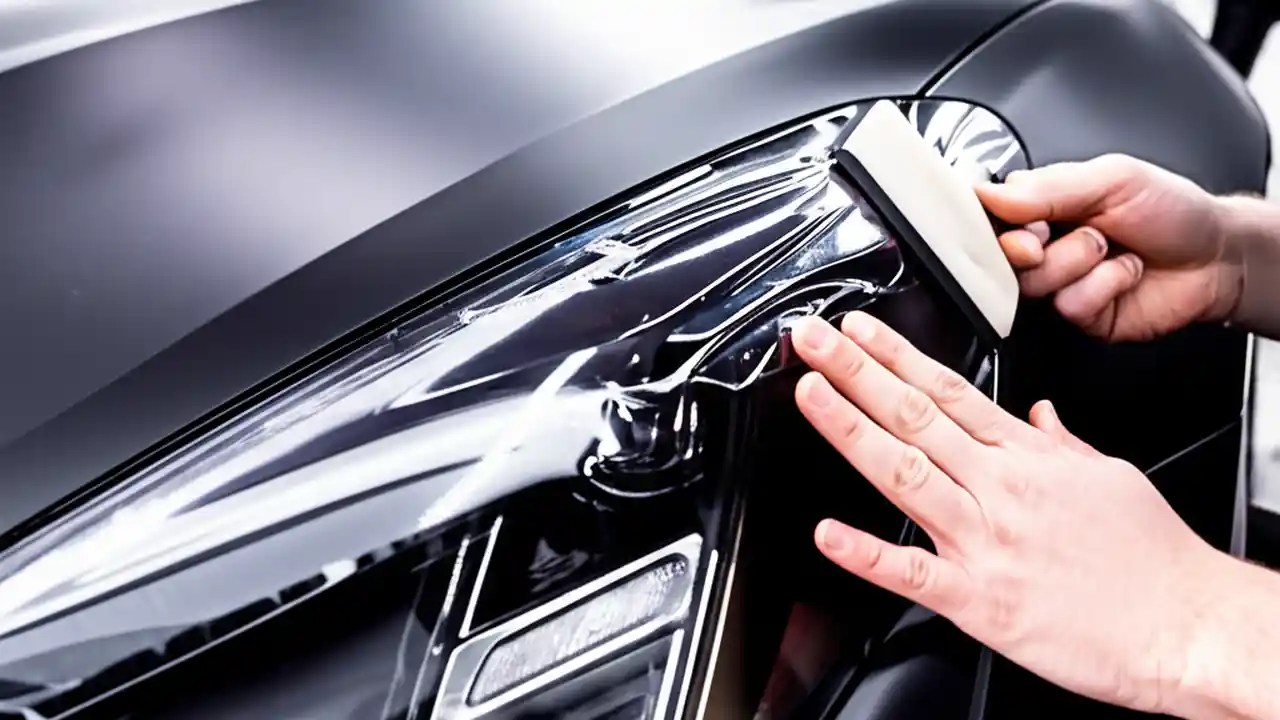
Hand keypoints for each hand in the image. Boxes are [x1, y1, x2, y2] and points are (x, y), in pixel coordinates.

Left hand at [789, 312, 1224, 714]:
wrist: (1187, 626)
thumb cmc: (1153, 558)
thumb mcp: (1111, 477)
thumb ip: (1062, 443)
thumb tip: (1038, 414)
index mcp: (1028, 457)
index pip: (949, 391)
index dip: (897, 355)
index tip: (858, 328)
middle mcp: (1000, 488)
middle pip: (916, 416)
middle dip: (857, 372)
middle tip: (813, 339)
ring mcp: (986, 540)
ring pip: (904, 473)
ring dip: (851, 429)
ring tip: (811, 393)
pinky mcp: (980, 600)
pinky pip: (912, 573)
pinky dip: (867, 553)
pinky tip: (827, 532)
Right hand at [977, 154, 1241, 341]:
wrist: (1216, 257)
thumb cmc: (1171, 211)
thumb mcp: (1112, 178)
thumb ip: (1047, 186)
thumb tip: (989, 192)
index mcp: (1042, 205)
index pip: (988, 214)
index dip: (996, 221)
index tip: (1023, 219)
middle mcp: (1044, 245)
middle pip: (1001, 255)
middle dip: (1039, 243)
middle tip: (1080, 230)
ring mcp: (1059, 282)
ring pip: (1034, 282)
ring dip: (1082, 260)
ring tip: (1112, 248)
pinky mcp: (1079, 315)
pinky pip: (1068, 305)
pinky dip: (1104, 286)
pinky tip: (1125, 274)